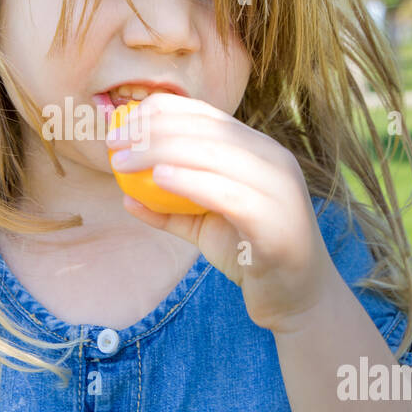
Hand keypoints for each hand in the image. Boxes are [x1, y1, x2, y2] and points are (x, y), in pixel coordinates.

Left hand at [105, 92, 339, 333]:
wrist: (299, 299)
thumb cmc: (250, 256)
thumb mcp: (205, 227)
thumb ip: (170, 209)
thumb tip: (125, 197)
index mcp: (259, 151)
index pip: (206, 114)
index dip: (160, 111)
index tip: (120, 124)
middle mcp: (274, 160)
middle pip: (206, 130)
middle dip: (152, 130)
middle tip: (113, 145)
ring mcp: (279, 188)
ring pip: (214, 155)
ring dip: (161, 151)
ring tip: (123, 162)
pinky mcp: (276, 221)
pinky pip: (228, 193)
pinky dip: (192, 182)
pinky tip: (160, 178)